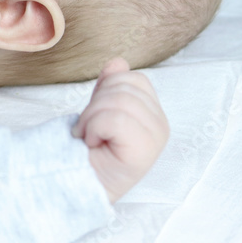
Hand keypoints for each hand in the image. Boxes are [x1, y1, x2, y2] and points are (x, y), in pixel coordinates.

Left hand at [71, 57, 168, 202]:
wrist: (79, 180)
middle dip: (95, 104)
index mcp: (155, 113)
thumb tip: (119, 62)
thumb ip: (110, 87)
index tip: (96, 115)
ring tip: (90, 137)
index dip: (107, 89)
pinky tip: (93, 143)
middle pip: (124, 87)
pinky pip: (113, 119)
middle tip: (90, 129)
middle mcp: (162, 125)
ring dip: (91, 118)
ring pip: (117, 101)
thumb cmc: (91, 149)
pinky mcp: (144, 151)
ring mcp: (156, 139)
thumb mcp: (99, 110)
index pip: (135, 79)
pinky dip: (93, 128)